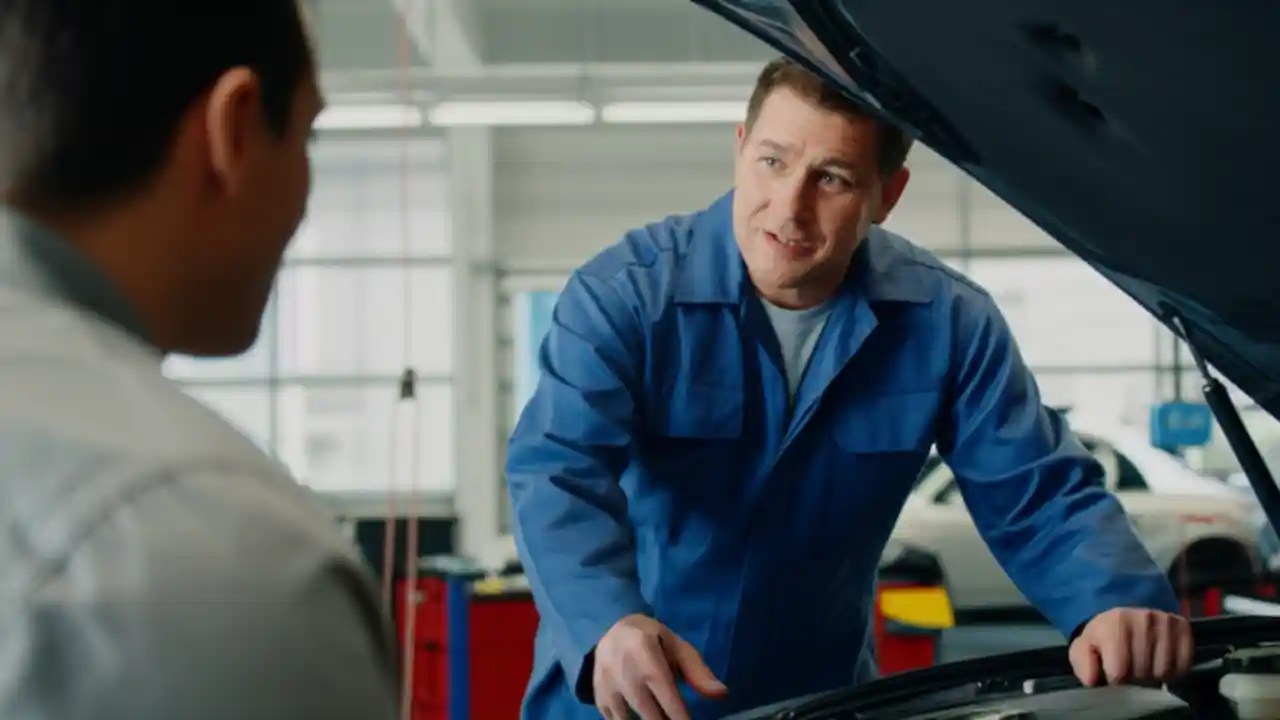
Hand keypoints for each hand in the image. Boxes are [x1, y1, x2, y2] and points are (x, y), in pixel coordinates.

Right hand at [592, 613, 727, 719]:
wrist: (608, 629)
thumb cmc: (651, 639)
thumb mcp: (676, 646)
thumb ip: (698, 671)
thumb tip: (722, 694)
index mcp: (646, 655)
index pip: (667, 695)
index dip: (681, 717)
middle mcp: (623, 672)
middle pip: (648, 714)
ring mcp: (606, 685)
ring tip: (660, 719)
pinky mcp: (598, 696)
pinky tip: (639, 719)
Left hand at [1068, 607, 1193, 686]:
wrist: (1127, 612)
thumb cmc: (1104, 635)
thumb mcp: (1084, 647)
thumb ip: (1083, 664)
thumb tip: (1092, 681)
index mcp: (1115, 624)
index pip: (1119, 672)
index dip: (1115, 679)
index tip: (1114, 671)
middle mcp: (1143, 619)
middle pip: (1142, 672)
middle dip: (1134, 677)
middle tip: (1130, 668)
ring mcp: (1166, 622)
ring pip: (1163, 671)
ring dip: (1153, 675)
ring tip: (1145, 665)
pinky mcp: (1183, 628)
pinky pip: (1184, 665)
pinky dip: (1173, 672)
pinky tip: (1160, 662)